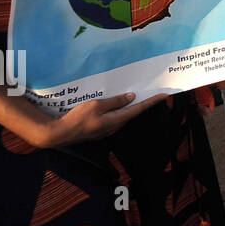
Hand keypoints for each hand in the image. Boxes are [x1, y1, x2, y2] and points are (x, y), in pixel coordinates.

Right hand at [40, 92, 166, 147]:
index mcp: (116, 120)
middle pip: (132, 113)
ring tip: (136, 95)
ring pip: (122, 115)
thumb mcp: (97, 105)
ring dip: (129, 106)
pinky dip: (118, 109)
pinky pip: (112, 117)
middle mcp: (114, 126)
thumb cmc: (78, 118)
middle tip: (151, 92)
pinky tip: (116, 103)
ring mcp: (106, 129)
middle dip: (142, 103)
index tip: (164, 95)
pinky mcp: (98, 129)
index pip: (138, 109)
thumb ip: (115, 101)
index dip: (152, 101)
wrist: (59, 133)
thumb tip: (131, 97)